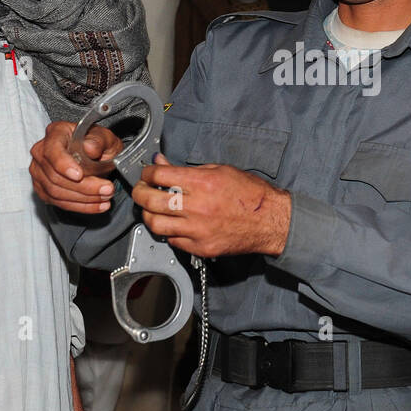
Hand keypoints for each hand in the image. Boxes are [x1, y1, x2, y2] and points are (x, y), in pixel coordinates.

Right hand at [29, 121, 123, 213]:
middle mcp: (42, 152)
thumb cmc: (98, 143)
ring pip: (56, 192)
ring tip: (106, 197)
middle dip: (84, 186)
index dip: (63, 165)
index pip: (52, 150)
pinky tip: (98, 205)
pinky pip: (59, 202)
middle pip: (55, 176)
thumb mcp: (105, 137)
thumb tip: (89, 148)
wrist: (97, 155)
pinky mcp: (43, 189)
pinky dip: (81, 206)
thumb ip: (98, 141)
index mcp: (56, 133)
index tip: (79, 175)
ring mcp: (39, 172)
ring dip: (84, 199)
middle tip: (107, 189)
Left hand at [134, 155, 290, 258]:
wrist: (270, 221)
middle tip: (141, 190)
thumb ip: (188, 169)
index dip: (147, 173)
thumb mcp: (220, 171)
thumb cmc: (250, 195)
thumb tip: (162, 164)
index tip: (147, 174)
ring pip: (155, 224)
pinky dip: (168, 231)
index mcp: (203, 183)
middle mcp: (197, 206)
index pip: (159, 175)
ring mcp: (197, 230)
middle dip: (140, 193)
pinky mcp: (200, 247)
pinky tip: (172, 223)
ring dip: (149, 215)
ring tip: (152, 209)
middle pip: (150, 200)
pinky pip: (172, 240)